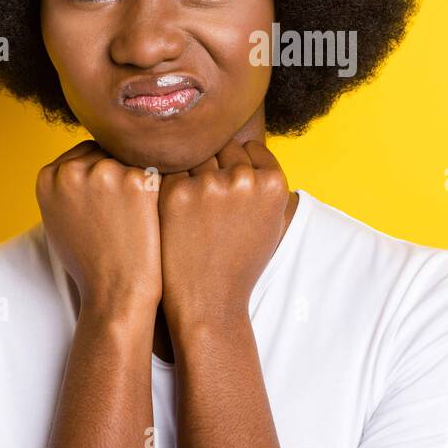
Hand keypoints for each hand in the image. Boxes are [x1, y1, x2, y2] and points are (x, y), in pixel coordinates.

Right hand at [35, 139, 161, 318]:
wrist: (115, 289)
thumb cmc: (90, 259)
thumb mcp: (60, 218)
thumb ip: (68, 185)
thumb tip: (88, 159)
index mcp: (47, 177)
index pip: (84, 152)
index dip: (102, 171)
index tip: (110, 194)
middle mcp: (71, 170)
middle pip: (107, 152)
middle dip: (119, 171)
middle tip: (125, 207)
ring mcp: (104, 172)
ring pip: (130, 159)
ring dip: (137, 179)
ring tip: (135, 216)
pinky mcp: (136, 180)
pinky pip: (153, 171)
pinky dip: (156, 189)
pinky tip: (151, 214)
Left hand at [157, 138, 291, 329]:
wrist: (209, 300)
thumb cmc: (240, 261)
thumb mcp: (270, 221)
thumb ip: (264, 182)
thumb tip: (248, 148)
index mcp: (273, 183)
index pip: (252, 148)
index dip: (240, 165)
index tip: (233, 188)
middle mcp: (244, 179)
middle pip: (225, 147)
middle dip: (217, 166)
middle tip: (211, 200)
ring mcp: (209, 184)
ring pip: (198, 156)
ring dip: (195, 172)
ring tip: (195, 207)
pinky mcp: (176, 192)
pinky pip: (173, 171)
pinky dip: (174, 186)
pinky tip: (179, 211)